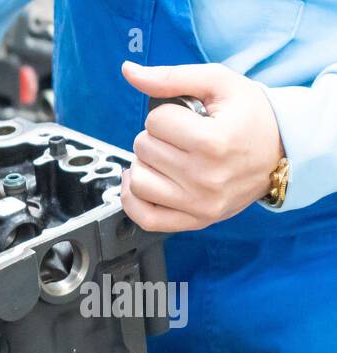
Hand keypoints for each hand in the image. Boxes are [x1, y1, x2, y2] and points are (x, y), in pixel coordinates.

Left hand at [121, 61, 283, 231]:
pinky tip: (146, 180)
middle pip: (144, 149)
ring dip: (145, 164)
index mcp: (213, 141)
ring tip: (167, 157)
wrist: (282, 152)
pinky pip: (145, 217)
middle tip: (181, 137)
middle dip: (157, 137)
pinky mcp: (194, 221)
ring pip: (137, 180)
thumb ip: (172, 77)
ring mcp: (199, 204)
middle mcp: (205, 177)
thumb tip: (128, 71)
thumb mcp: (221, 84)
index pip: (155, 121)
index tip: (187, 118)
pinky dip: (134, 198)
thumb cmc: (252, 117)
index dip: (166, 114)